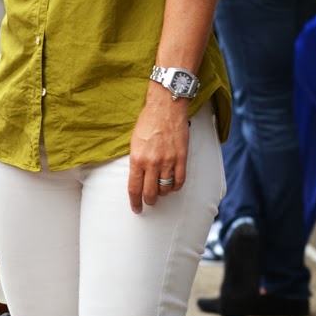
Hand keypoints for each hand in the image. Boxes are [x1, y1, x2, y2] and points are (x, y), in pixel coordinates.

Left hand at [127, 84, 189, 213]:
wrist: (165, 107)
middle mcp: (152, 163)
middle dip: (148, 201)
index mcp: (137, 159)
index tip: (136, 208)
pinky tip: (172, 186)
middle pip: (150, 192)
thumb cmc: (147, 121)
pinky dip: (175, 187)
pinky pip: (179, 180)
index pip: (134, 188)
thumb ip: (136, 161)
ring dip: (162, 193)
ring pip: (165, 189)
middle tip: (148, 202)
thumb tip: (138, 177)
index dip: (135, 202)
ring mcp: (168, 161)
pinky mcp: (181, 157)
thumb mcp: (134, 142)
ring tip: (160, 191)